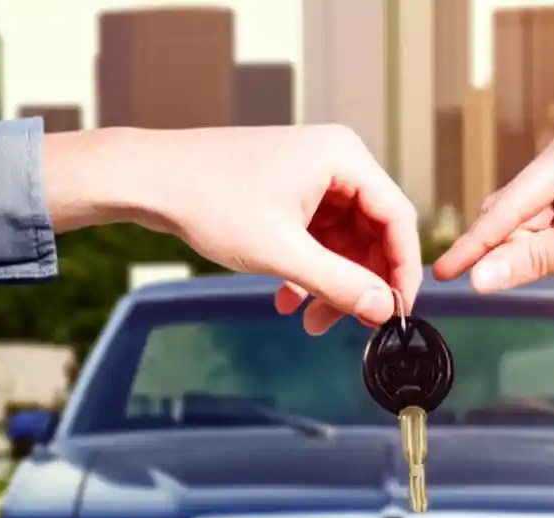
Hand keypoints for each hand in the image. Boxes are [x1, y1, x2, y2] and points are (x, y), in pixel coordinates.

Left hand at [45, 125, 420, 333]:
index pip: (398, 218)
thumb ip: (339, 283)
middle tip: (352, 323)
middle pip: (374, 232)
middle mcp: (335, 161)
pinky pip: (319, 238)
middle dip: (361, 283)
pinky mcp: (291, 191)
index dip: (403, 270)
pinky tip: (288, 299)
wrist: (149, 179)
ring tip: (311, 320)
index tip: (398, 312)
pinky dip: (310, 270)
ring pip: (345, 241)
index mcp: (343, 157)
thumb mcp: (281, 252)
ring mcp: (312, 176)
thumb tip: (384, 310)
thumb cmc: (207, 198)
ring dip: (332, 283)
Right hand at [433, 119, 553, 290]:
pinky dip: (551, 251)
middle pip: (515, 213)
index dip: (474, 244)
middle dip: (503, 251)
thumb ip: (538, 262)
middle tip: (474, 290)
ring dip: (530, 254)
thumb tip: (482, 279)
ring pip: (533, 224)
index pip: (507, 204)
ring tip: (539, 275)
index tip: (441, 274)